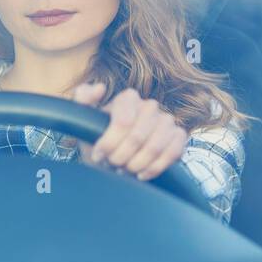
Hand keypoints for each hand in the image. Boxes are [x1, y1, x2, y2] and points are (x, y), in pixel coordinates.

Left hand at [71, 82, 188, 180]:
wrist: (112, 160)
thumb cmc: (97, 140)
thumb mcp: (83, 121)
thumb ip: (82, 99)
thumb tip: (99, 87)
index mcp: (128, 98)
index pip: (123, 122)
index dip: (109, 144)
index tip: (98, 156)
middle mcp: (150, 106)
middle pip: (137, 138)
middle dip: (120, 157)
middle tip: (111, 164)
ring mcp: (167, 120)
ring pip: (154, 148)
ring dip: (136, 165)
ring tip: (124, 169)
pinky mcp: (178, 136)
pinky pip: (172, 154)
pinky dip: (154, 168)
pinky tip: (141, 174)